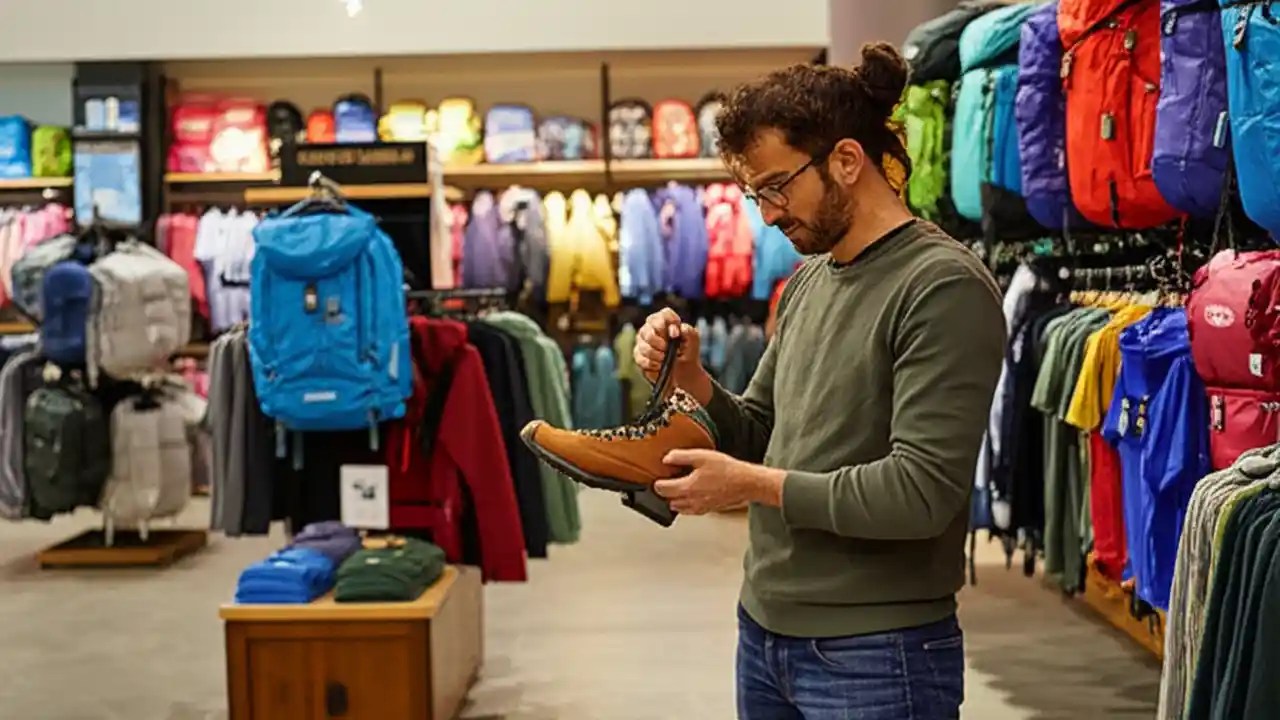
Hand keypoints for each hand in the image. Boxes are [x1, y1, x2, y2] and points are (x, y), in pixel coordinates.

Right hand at [635, 308, 710, 402]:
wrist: (685, 372)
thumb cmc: (688, 352)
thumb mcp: (693, 339)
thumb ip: (686, 330)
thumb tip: (673, 331)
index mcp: (666, 320)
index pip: (664, 314)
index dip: (669, 323)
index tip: (676, 334)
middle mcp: (651, 328)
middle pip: (648, 330)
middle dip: (659, 342)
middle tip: (667, 349)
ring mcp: (642, 341)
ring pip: (643, 345)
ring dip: (656, 355)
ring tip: (665, 359)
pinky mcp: (638, 355)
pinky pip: (640, 358)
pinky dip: (652, 363)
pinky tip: (659, 366)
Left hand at [654, 449, 784, 514]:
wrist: (746, 483)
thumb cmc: (727, 470)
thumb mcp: (701, 456)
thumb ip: (680, 457)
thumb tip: (666, 459)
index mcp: (686, 488)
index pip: (661, 489)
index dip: (657, 481)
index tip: (658, 476)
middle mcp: (691, 501)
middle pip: (668, 500)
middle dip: (665, 491)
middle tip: (668, 480)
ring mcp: (699, 508)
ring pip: (678, 507)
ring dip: (675, 498)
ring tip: (681, 486)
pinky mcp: (708, 510)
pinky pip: (690, 510)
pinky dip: (687, 504)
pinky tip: (694, 493)